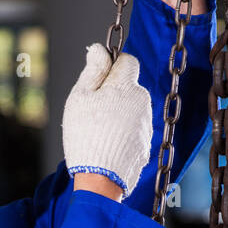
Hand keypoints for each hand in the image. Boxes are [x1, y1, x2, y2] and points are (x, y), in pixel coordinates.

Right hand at [62, 44, 151, 199]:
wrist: (101, 179)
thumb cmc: (85, 136)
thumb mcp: (80, 98)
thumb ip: (93, 70)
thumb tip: (99, 49)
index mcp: (125, 86)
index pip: (128, 61)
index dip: (113, 65)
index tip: (99, 78)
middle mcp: (142, 102)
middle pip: (130, 86)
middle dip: (114, 92)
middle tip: (93, 109)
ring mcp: (146, 124)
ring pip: (133, 108)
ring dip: (119, 112)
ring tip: (99, 130)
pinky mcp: (146, 143)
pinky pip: (135, 128)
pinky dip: (124, 131)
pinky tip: (108, 143)